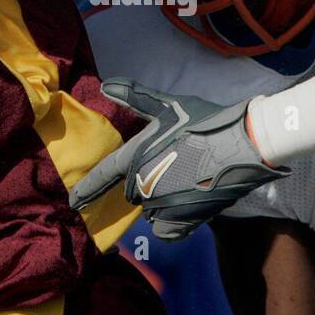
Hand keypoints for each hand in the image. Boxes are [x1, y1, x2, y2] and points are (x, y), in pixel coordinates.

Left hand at [70, 79, 288, 241]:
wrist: (241, 144)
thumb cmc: (205, 122)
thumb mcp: (168, 106)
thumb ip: (135, 98)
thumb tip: (105, 85)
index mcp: (135, 157)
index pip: (103, 176)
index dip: (87, 190)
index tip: (73, 202)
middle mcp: (144, 185)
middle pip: (136, 192)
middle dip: (149, 183)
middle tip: (175, 165)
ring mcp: (163, 205)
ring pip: (153, 210)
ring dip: (163, 201)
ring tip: (187, 180)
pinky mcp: (184, 220)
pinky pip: (167, 229)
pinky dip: (174, 222)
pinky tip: (189, 204)